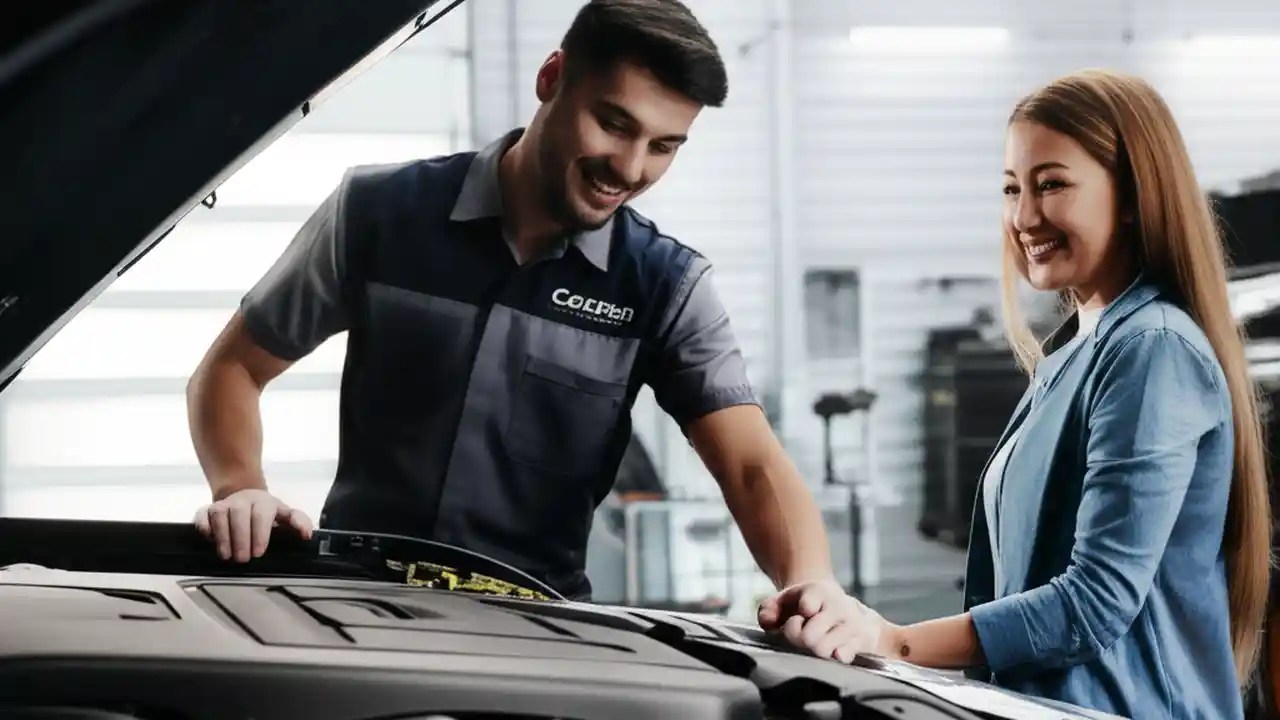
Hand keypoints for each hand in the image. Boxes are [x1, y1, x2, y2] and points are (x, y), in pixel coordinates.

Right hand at [193, 488, 313, 561]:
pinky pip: (202, 515)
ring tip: (226, 555)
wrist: (245, 496)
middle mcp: (243, 500)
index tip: (259, 552)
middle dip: (241, 538)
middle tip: (243, 559)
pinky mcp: (207, 510)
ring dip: (222, 536)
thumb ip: (299, 522)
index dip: (260, 534)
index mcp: (265, 503)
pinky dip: (204, 528)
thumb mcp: (285, 516)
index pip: (262, 514)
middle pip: (239, 514)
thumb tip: (307, 535)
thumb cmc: (267, 513)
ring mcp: (224, 504)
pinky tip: (209, 540)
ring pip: (219, 513)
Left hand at [758, 579, 891, 663]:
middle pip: (810, 638)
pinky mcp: (863, 640)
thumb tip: (769, 623)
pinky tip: (831, 651)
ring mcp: (853, 624)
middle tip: (801, 636)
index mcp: (818, 592)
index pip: (806, 606)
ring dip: (814, 651)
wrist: (834, 601)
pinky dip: (833, 659)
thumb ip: (768, 609)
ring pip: (825, 651)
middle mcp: (839, 607)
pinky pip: (845, 658)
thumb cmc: (802, 605)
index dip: (794, 622)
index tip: (796, 620)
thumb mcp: (783, 600)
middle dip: (799, 640)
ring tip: (816, 641)